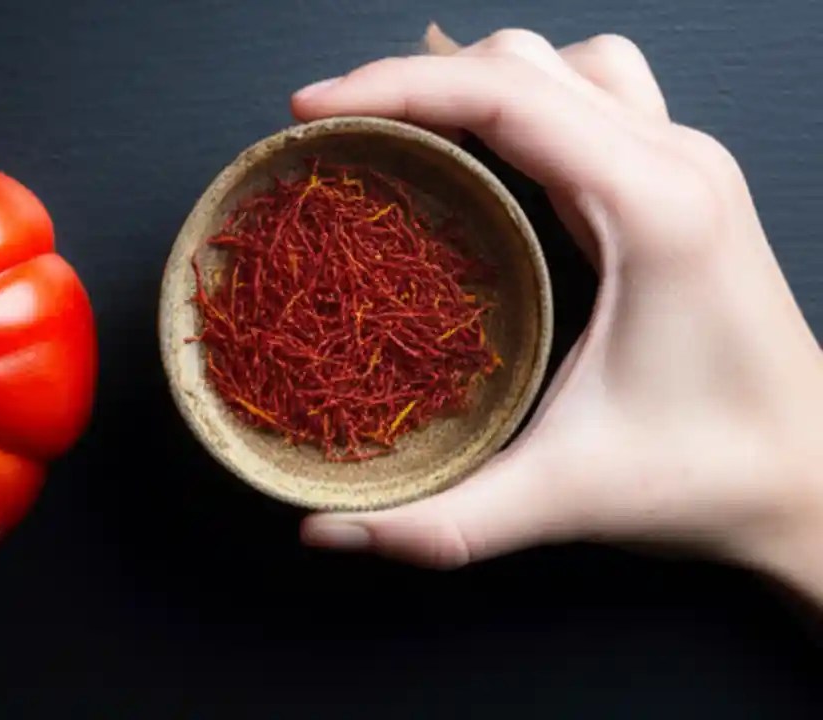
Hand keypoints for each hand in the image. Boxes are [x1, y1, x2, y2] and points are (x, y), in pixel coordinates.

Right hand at [294, 28, 822, 602]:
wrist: (814, 483)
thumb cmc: (711, 478)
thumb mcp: (566, 499)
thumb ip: (442, 522)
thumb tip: (323, 533)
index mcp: (655, 208)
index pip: (506, 96)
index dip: (396, 88)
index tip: (311, 109)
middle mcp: (677, 164)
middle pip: (527, 63)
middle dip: (415, 79)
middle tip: (334, 128)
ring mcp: (685, 167)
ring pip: (565, 66)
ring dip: (476, 80)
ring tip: (401, 124)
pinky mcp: (679, 188)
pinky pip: (590, 100)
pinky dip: (521, 101)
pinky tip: (480, 148)